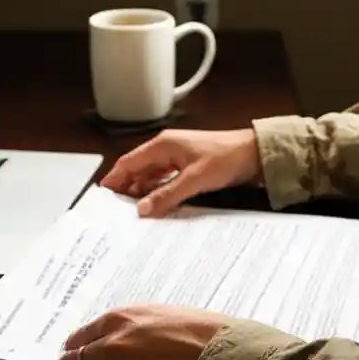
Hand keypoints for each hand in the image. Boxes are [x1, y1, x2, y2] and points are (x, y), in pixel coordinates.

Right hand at [99, 128, 262, 216]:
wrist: (254, 154)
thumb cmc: (227, 157)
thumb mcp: (194, 179)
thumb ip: (167, 195)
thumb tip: (143, 209)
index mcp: (162, 145)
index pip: (128, 163)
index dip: (114, 180)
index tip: (104, 198)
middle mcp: (166, 149)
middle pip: (137, 171)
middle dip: (127, 190)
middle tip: (117, 212)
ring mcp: (176, 158)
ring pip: (150, 177)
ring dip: (143, 193)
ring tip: (135, 214)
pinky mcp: (187, 167)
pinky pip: (164, 181)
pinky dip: (158, 193)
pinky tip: (156, 207)